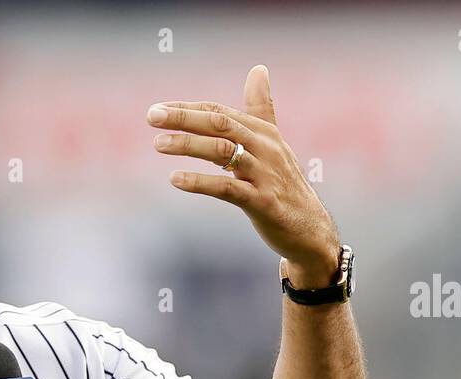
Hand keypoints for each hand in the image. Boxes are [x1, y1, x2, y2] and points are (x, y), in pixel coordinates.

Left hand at [147, 64, 339, 286]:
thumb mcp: (273, 144)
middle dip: (184, 118)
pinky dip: (200, 182)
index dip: (188, 108)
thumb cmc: (284, 185)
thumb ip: (261, 108)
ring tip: (157, 143)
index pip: (219, 112)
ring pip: (222, 151)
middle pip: (220, 124)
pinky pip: (227, 188)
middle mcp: (265, 148)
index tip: (158, 109)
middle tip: (151, 116)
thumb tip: (258, 68)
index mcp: (263, 132)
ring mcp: (264, 174)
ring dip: (188, 144)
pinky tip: (176, 179)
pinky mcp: (263, 202)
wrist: (310, 228)